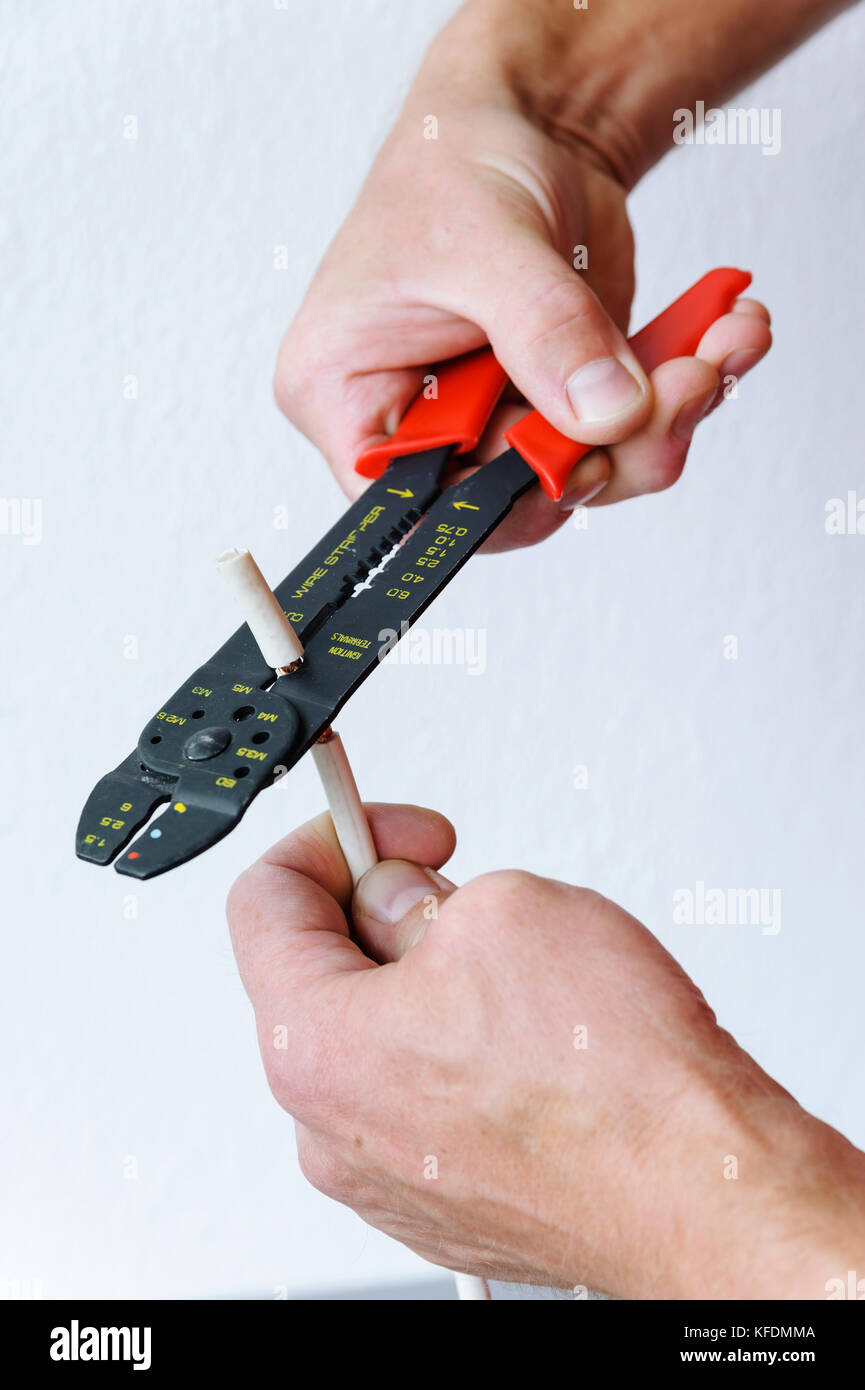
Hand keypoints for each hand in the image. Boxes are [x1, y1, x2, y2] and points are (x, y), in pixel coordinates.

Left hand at [228, 803, 864, 1295]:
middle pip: (316, 972)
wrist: (699, 1196)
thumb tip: (395, 899)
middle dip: (382, 913)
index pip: (263, 902)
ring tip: (513, 978)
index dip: (331, 840)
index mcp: (316, 1047)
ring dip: (423, 984)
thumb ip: (414, 891)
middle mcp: (328, 1127)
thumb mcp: (503, 909)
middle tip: (459, 896)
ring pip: (373, 1035)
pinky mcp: (436, 1198)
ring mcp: (381, 1174)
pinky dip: (454, 1050)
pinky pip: (416, 1094)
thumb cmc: (615, 1080)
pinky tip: (526, 1041)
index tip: (385, 835)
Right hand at [273, 24, 770, 551]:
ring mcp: (497, 419)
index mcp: (350, 396)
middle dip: (611, 452)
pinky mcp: (562, 404)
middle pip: (513, 498)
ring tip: (721, 346)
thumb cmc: (456, 160)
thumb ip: (545, 332)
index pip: (408, 502)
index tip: (575, 467)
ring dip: (668, 422)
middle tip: (684, 383)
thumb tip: (606, 414)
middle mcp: (420, 424)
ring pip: (587, 474)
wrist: (523, 119)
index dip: (494, 507)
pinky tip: (728, 336)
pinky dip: (688, 390)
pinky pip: (628, 434)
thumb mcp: (488, 240)